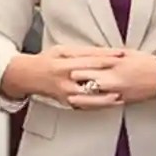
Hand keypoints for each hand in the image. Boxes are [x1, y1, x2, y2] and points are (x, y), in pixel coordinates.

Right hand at [1, 45, 124, 108]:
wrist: (29, 76)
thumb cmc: (46, 60)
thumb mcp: (61, 50)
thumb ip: (80, 52)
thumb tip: (100, 52)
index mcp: (65, 64)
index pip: (91, 59)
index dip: (107, 57)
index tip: (121, 54)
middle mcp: (66, 80)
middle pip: (93, 78)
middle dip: (111, 76)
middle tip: (127, 73)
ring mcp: (67, 94)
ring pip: (90, 97)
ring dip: (107, 96)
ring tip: (121, 95)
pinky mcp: (68, 103)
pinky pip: (86, 105)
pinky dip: (99, 104)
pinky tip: (110, 102)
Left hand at [69, 50, 155, 106]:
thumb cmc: (145, 62)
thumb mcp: (126, 53)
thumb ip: (108, 55)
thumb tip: (93, 54)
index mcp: (115, 61)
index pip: (91, 62)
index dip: (76, 64)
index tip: (65, 65)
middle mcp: (114, 76)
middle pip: (89, 79)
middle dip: (76, 80)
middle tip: (63, 81)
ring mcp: (117, 90)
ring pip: (94, 95)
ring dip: (81, 96)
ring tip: (69, 96)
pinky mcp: (121, 100)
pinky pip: (103, 104)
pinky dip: (92, 105)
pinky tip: (83, 106)